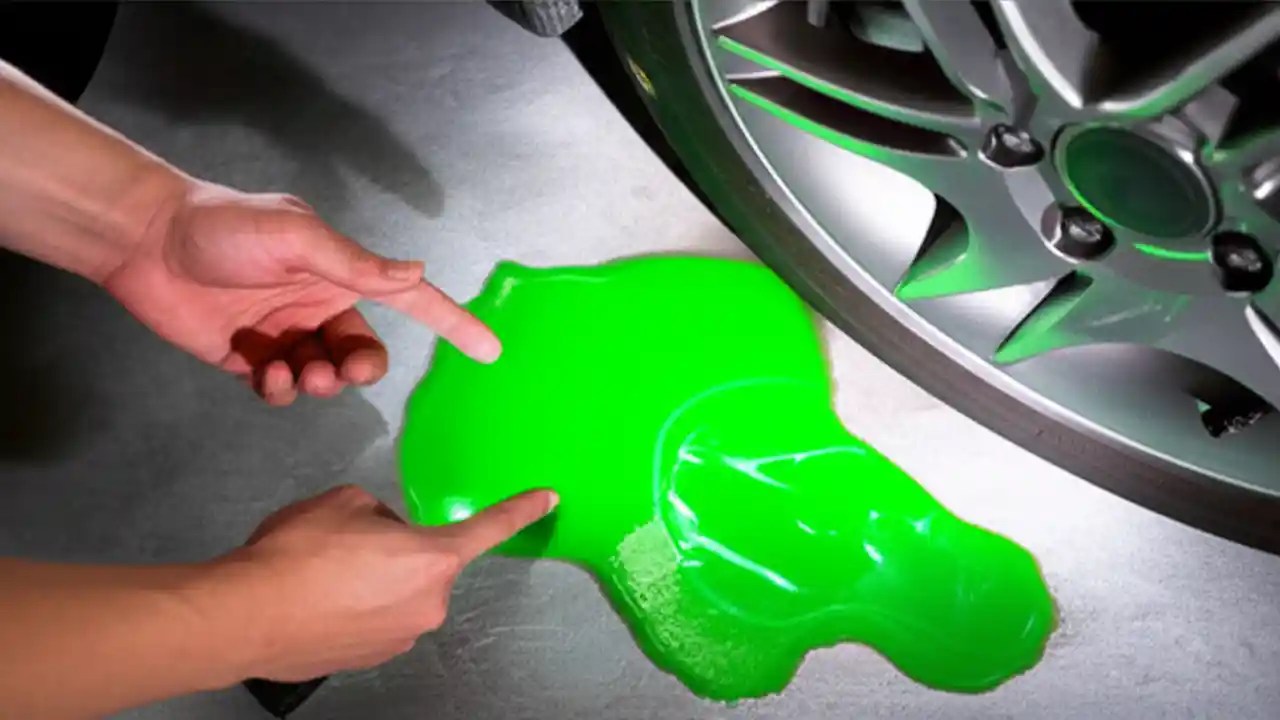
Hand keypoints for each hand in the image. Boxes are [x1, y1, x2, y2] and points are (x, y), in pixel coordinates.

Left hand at [102, 181, 499, 405]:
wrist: (146, 242)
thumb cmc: (224, 227)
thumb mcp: (296, 237)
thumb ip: (355, 264)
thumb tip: (416, 272)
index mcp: (341, 273)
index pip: (411, 300)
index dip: (453, 323)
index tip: (490, 349)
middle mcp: (320, 305)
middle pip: (368, 353)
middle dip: (361, 369)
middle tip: (337, 370)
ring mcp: (287, 334)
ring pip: (327, 378)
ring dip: (319, 383)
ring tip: (293, 373)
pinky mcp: (251, 359)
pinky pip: (283, 391)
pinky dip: (280, 391)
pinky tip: (264, 374)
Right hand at [215, 484, 556, 680]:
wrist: (246, 616)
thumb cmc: (299, 553)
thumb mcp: (346, 502)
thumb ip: (381, 514)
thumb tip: (383, 532)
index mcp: (433, 559)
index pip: (489, 529)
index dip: (520, 510)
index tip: (548, 499)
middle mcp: (428, 605)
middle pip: (426, 563)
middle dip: (396, 549)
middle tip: (346, 544)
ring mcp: (401, 638)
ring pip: (398, 592)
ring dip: (372, 581)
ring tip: (321, 575)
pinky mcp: (371, 658)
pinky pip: (375, 619)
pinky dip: (354, 607)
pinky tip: (317, 600)